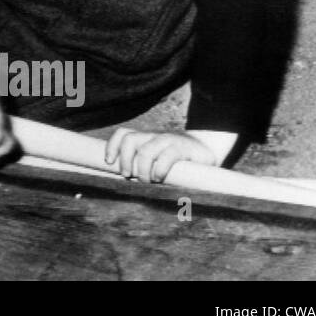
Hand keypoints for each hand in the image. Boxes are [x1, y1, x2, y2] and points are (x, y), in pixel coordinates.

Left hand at [104, 127, 220, 182]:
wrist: (206, 150)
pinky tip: (159, 178)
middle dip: (124, 159)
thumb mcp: (157, 159)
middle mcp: (154, 136)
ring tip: (146, 181)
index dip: (112, 145)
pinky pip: (167, 155)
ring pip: (146, 150)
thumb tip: (124, 181)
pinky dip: (159, 169)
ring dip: (142, 168)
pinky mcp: (183, 148)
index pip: (123, 134)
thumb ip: (142, 165)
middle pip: (130, 139)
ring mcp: (168, 140)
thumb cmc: (177, 161)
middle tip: (127, 176)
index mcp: (145, 138)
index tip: (109, 162)